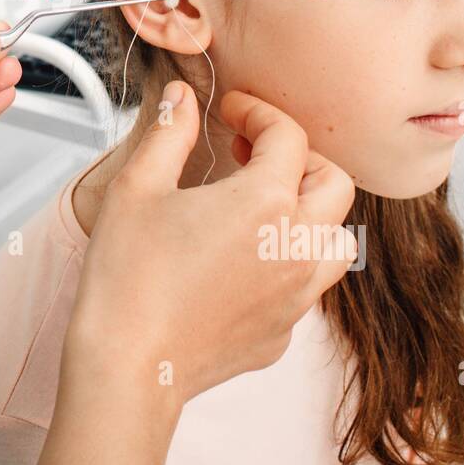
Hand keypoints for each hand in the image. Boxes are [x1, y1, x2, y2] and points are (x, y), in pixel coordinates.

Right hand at [28, 83, 354, 464]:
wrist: (128, 366)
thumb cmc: (128, 279)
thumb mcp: (137, 186)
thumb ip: (169, 131)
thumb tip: (182, 99)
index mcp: (265, 202)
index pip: (288, 135)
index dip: (259, 113)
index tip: (233, 111)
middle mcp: (295, 248)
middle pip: (333, 182)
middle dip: (298, 159)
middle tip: (252, 155)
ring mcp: (296, 296)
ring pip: (335, 240)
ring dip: (308, 213)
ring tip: (260, 208)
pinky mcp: (283, 332)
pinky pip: (307, 286)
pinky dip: (289, 263)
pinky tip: (242, 262)